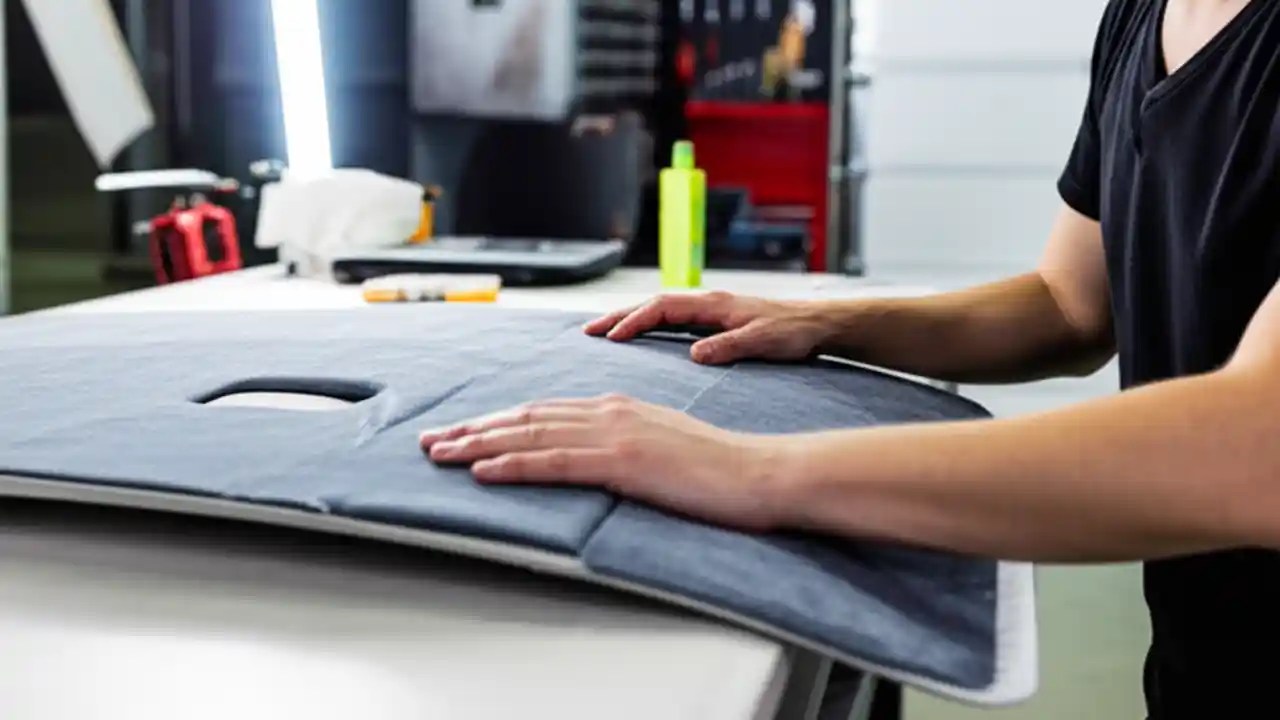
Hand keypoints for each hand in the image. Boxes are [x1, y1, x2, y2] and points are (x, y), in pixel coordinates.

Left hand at [419, 394, 788, 531]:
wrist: (761, 473)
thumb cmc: (721, 470)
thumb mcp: (665, 447)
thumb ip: (628, 446)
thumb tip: (601, 460)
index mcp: (619, 407)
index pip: (545, 411)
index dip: (500, 421)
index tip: (465, 432)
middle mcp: (609, 411)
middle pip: (527, 416)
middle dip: (474, 429)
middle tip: (432, 440)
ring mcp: (615, 434)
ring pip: (530, 434)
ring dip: (478, 443)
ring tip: (439, 453)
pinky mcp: (622, 461)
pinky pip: (554, 461)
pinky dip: (512, 463)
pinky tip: (482, 470)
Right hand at [583, 291, 831, 364]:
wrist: (817, 325)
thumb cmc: (793, 332)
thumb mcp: (763, 341)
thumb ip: (728, 347)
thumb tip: (693, 354)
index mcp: (713, 304)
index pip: (662, 307)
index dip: (635, 320)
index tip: (612, 337)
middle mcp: (707, 303)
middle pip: (652, 305)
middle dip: (618, 316)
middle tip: (588, 332)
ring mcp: (709, 312)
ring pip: (659, 312)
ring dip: (630, 320)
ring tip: (601, 334)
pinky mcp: (713, 323)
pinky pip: (670, 322)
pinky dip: (647, 326)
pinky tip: (636, 340)